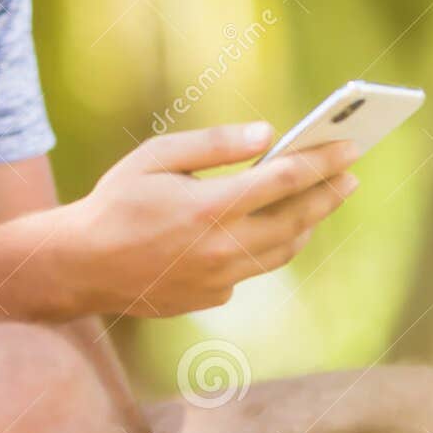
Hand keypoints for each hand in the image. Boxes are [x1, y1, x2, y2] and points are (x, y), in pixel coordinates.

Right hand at [54, 123, 358, 316]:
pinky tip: (269, 228)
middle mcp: (222, 249)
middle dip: (329, 194)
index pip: (283, 180)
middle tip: (352, 175)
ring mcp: (219, 280)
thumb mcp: (156, 156)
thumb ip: (215, 144)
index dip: (322, 162)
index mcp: (209, 207)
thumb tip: (268, 134)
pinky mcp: (212, 298)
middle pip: (295, 219)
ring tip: (320, 201)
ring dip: (307, 224)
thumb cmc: (116, 200)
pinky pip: (251, 269)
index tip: (349, 147)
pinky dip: (267, 246)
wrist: (80, 265)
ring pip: (281, 251)